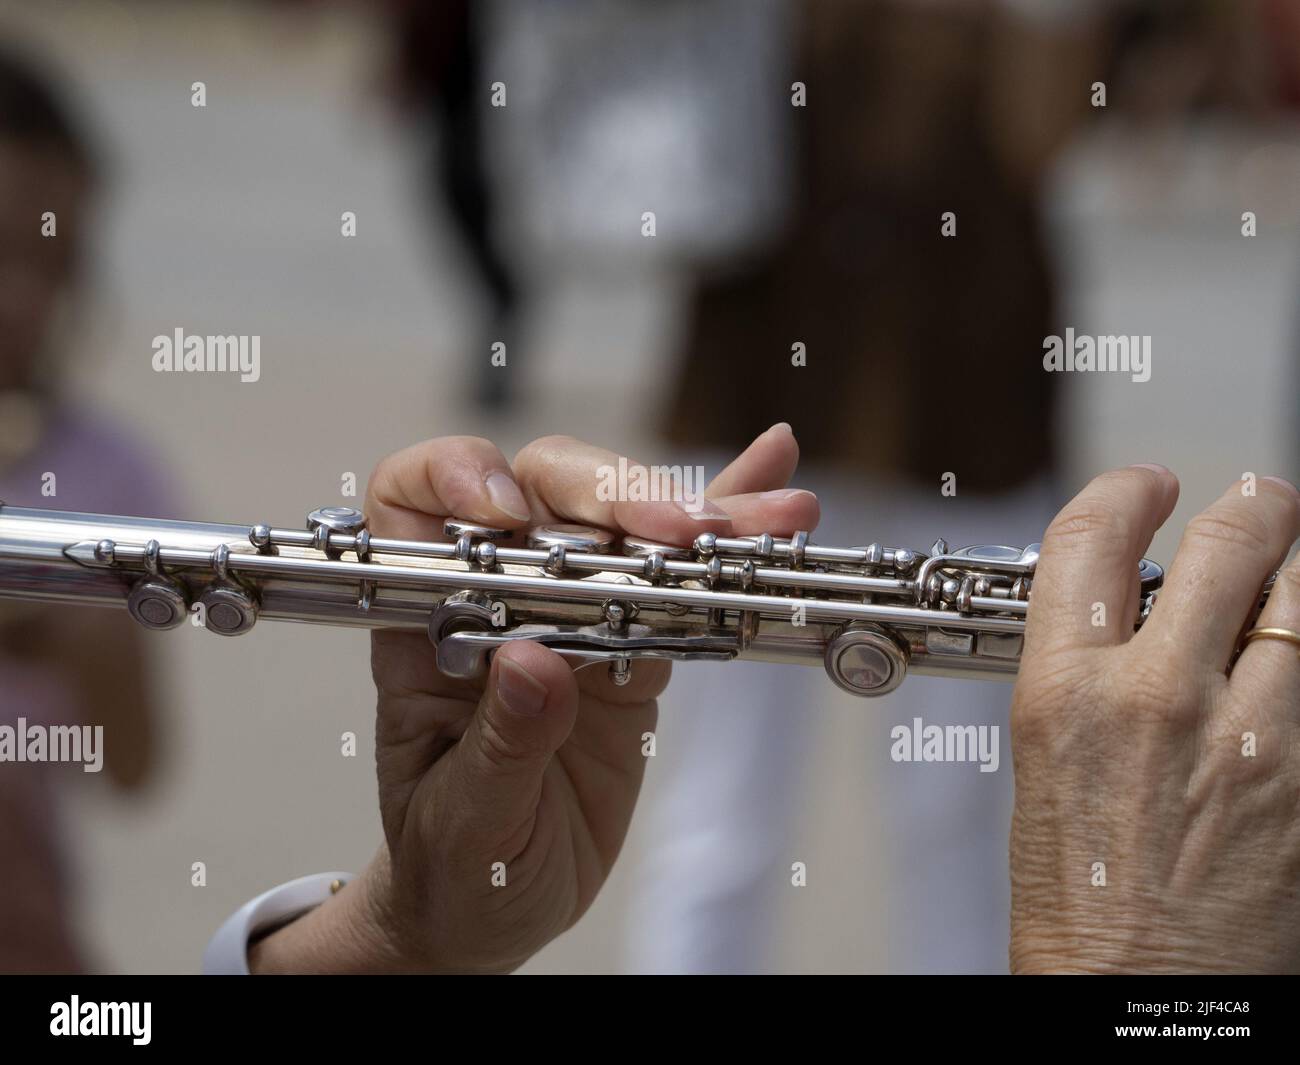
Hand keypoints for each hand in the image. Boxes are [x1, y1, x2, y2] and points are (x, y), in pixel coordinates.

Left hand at [249, 426, 817, 971]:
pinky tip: (778, 498)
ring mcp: (574, 617)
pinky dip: (732, 544)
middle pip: (545, 495)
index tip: (509, 511)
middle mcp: (499, 600)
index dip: (455, 476)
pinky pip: (683, 586)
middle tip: (682, 534)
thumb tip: (534, 662)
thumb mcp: (464, 823)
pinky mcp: (636, 649)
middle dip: (614, 497)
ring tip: (773, 515)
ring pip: (627, 529)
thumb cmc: (455, 867)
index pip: (416, 503)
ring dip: (703, 513)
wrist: (497, 905)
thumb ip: (500, 744)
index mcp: (429, 628)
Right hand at [1010, 466, 1299, 972]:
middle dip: (1252, 507)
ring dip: (1297, 581)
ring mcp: (1253, 742)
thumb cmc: (1078, 904)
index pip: (1092, 541)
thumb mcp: (1047, 766)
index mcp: (1065, 696)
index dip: (1123, 493)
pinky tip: (1291, 672)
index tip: (1145, 487)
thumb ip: (1090, 677)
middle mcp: (1157, 702)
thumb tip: (1143, 612)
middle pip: (1230, 543)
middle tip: (1258, 501)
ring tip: (1287, 584)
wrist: (1139, 1006)